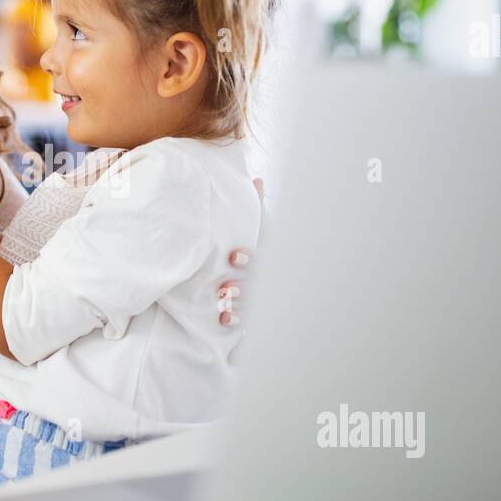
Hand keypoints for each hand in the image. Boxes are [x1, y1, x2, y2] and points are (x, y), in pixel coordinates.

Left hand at [218, 177, 263, 326]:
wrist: (277, 282)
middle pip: (256, 285)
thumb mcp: (263, 228)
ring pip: (252, 303)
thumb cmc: (265, 251)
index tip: (233, 256)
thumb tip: (257, 179)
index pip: (261, 258)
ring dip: (238, 303)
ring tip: (224, 301)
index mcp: (266, 259)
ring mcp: (262, 297)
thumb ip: (259, 207)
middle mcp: (266, 279)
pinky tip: (224, 320)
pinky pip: (248, 321)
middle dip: (242, 286)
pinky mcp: (255, 313)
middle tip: (226, 288)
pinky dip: (237, 321)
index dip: (248, 258)